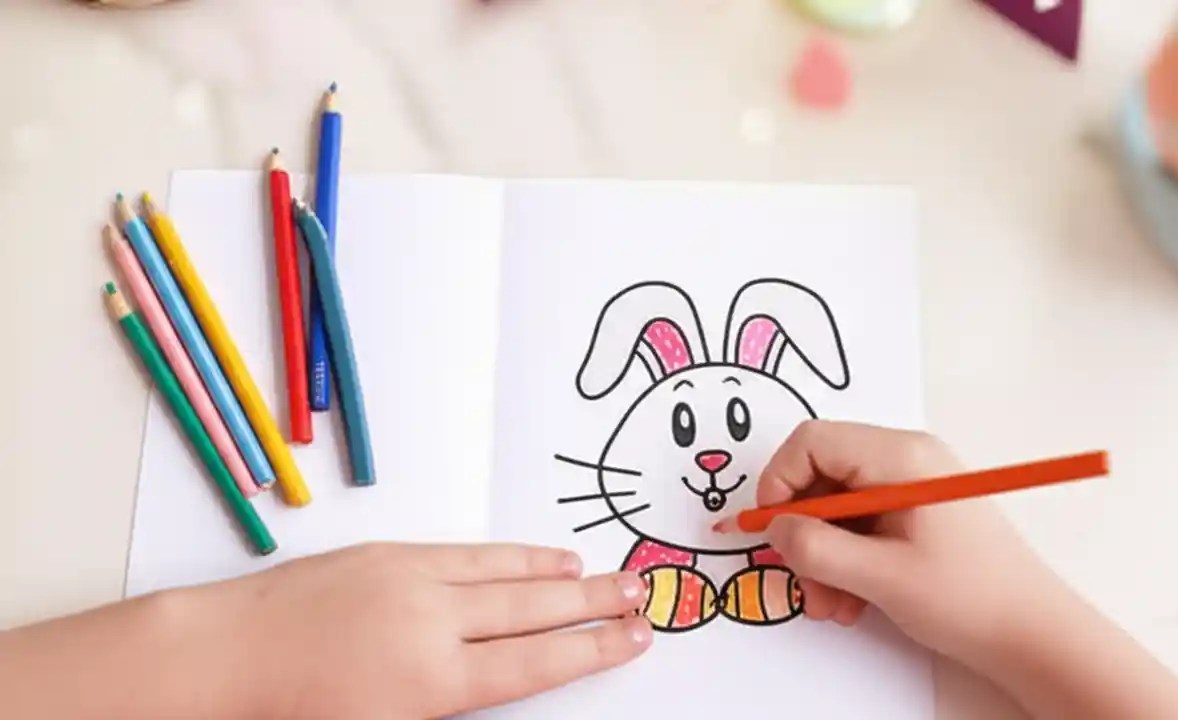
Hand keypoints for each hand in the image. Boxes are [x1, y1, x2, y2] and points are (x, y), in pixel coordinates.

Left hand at [216, 543, 651, 717]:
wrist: (224, 656)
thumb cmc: (292, 712)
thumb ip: (449, 708)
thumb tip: (499, 680)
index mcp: (435, 682)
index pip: (537, 662)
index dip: (593, 650)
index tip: (633, 638)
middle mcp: (434, 624)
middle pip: (534, 611)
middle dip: (594, 603)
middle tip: (639, 591)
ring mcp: (412, 581)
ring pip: (504, 575)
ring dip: (556, 575)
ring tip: (596, 571)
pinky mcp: (389, 554)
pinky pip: (465, 552)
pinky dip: (506, 555)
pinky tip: (529, 555)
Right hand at [755, 421, 1177, 719]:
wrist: (1034, 634)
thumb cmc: (969, 599)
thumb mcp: (880, 576)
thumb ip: (816, 547)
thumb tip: (774, 528)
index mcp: (902, 457)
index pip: (813, 441)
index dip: (780, 482)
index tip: (772, 530)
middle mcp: (906, 459)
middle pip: (822, 475)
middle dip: (803, 532)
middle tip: (805, 583)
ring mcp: (913, 485)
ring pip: (837, 507)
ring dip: (823, 556)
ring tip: (833, 606)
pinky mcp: (917, 512)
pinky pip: (861, 524)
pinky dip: (846, 560)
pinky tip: (853, 601)